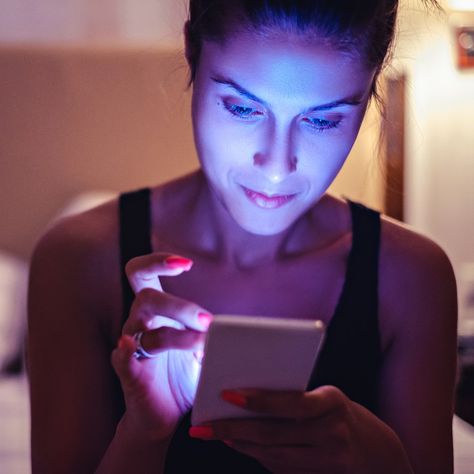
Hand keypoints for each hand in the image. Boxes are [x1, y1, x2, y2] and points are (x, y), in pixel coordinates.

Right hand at [111, 253, 211, 441]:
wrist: (164, 415)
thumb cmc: (184, 375)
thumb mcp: (203, 348)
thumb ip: (215, 333)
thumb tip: (242, 329)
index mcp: (156, 311)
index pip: (142, 274)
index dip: (158, 261)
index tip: (186, 264)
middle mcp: (140, 322)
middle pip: (147, 296)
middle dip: (180, 306)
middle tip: (208, 321)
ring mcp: (131, 346)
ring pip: (143, 327)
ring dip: (177, 334)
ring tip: (203, 345)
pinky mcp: (128, 372)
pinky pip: (121, 357)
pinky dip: (125, 350)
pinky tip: (130, 347)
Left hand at [190, 386, 410, 473]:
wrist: (379, 454)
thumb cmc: (343, 415)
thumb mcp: (326, 399)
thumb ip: (295, 401)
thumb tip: (249, 402)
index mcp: (332, 402)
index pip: (291, 403)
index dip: (259, 401)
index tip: (228, 395)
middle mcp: (333, 432)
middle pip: (275, 435)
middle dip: (234, 429)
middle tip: (204, 427)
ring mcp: (329, 461)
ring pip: (274, 456)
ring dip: (242, 445)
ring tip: (217, 434)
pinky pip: (282, 469)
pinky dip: (258, 457)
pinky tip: (241, 445)